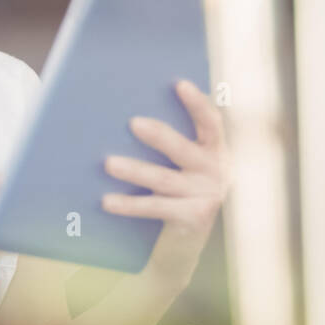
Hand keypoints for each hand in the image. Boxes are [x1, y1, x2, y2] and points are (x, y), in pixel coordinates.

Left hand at [101, 79, 229, 291]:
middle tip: (133, 123)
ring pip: (164, 179)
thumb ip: (170, 141)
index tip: (179, 84)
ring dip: (135, 170)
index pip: (210, 122)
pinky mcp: (194, 217)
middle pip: (183, 150)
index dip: (197, 103)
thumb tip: (128, 116)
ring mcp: (206, 195)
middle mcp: (216, 170)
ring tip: (109, 163)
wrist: (187, 240)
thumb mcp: (181, 163)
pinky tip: (107, 200)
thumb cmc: (178, 188)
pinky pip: (155, 207)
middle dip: (159, 135)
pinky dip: (129, 204)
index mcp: (215, 149)